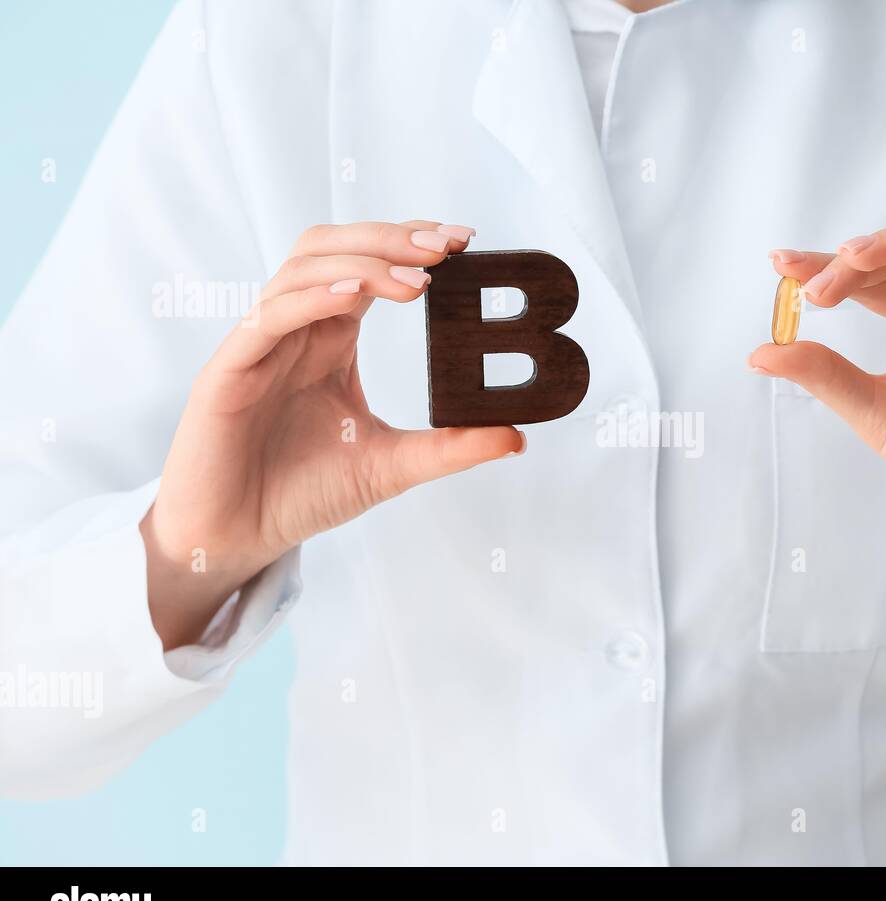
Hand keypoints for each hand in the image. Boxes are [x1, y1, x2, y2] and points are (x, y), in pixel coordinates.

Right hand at [142, 220, 524, 648]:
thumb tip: (517, 437)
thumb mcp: (390, 466)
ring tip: (417, 277)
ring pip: (304, 269)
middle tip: (447, 247)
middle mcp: (296, 330)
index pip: (370, 267)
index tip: (464, 242)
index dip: (410, 245)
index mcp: (331, 340)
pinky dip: (315, 296)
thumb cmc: (300, 494)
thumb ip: (449, 448)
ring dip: (362, 261)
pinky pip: (269, 316)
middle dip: (391, 238)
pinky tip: (357, 293)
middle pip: (335, 248)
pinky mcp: (229, 369)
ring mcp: (260, 344)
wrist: (235, 538)